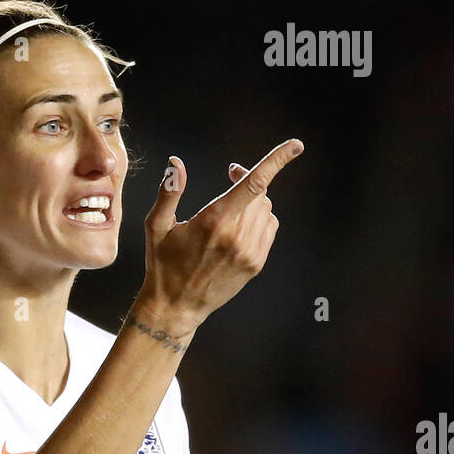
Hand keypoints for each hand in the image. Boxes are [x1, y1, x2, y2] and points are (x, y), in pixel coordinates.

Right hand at [138, 139, 303, 333]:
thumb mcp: (157, 226)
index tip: (296, 145)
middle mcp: (237, 236)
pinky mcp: (256, 264)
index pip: (254, 183)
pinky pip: (269, 228)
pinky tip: (240, 224)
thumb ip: (169, 192)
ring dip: (253, 199)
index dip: (277, 161)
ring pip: (266, 209)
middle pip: (259, 192)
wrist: (176, 307)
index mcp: (214, 221)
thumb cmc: (162, 264)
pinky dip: (260, 219)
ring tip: (233, 205)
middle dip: (247, 178)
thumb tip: (176, 162)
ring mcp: (249, 252)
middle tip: (231, 174)